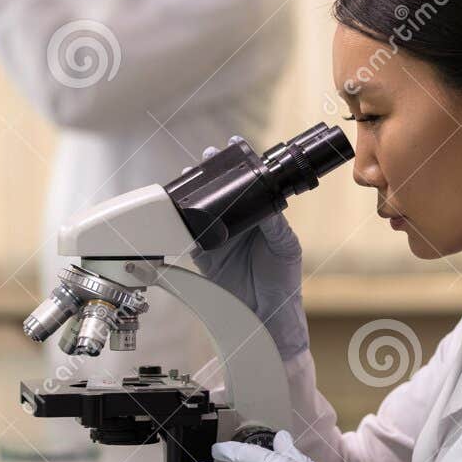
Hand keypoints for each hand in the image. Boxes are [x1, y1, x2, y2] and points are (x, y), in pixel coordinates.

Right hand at [190, 138, 309, 358]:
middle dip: (211, 172)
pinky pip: (189, 236)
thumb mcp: (285, 247)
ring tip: (187, 175)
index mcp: (260, 216)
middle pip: (220, 191)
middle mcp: (238, 223)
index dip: (240, 165)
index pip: (249, 184)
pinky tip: (176, 209)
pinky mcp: (203, 256)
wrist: (269, 314)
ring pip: (202, 209)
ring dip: (193, 192)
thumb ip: (276, 226)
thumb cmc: (283, 279)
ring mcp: (219, 238)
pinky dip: (181, 224)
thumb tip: (269, 206)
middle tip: (207, 157)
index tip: (233, 147)